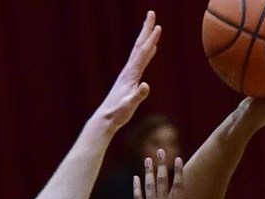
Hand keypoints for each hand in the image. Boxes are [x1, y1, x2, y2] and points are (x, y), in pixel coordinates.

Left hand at [92, 12, 160, 132]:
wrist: (106, 119)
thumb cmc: (118, 113)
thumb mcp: (129, 106)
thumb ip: (137, 96)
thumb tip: (146, 86)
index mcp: (131, 74)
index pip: (143, 53)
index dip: (151, 40)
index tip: (158, 27)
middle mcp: (128, 70)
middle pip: (139, 45)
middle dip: (146, 29)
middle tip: (152, 13)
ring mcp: (128, 74)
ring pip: (139, 51)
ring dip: (146, 38)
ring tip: (152, 27)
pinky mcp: (129, 79)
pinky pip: (140, 61)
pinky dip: (147, 52)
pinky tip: (151, 50)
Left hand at [134, 152, 222, 198]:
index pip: (178, 185)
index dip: (178, 171)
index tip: (178, 158)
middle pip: (162, 181)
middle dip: (162, 164)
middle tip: (160, 150)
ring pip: (149, 186)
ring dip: (148, 171)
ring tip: (148, 158)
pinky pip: (137, 198)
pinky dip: (136, 187)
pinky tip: (136, 177)